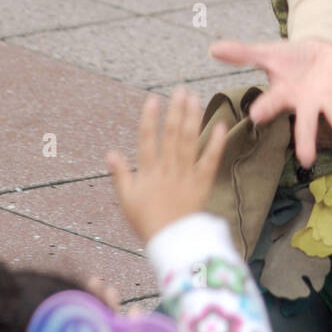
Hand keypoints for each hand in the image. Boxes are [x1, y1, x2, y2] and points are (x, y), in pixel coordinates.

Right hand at [107, 89, 226, 243]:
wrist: (171, 242)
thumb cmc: (146, 222)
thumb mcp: (127, 200)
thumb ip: (120, 174)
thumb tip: (110, 152)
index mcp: (148, 171)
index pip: (147, 139)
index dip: (150, 118)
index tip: (153, 99)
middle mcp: (167, 169)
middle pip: (172, 134)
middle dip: (176, 110)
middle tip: (180, 89)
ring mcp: (186, 174)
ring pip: (189, 141)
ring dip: (193, 118)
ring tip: (195, 98)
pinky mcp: (203, 183)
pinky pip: (210, 160)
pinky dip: (216, 143)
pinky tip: (221, 126)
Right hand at [209, 37, 331, 168]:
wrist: (317, 51)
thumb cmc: (290, 59)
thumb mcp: (265, 53)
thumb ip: (241, 53)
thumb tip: (211, 47)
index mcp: (285, 96)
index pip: (272, 104)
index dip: (265, 109)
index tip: (255, 116)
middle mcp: (307, 102)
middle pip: (305, 123)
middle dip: (306, 140)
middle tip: (306, 160)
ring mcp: (327, 97)